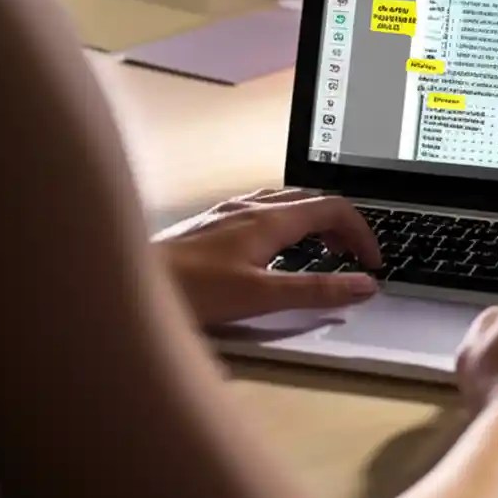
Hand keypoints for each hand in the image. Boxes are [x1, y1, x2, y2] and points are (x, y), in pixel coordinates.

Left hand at [152, 189, 382, 325]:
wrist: (124, 284)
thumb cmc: (188, 291)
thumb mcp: (261, 296)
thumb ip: (316, 291)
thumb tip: (363, 286)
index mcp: (268, 219)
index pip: (334, 207)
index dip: (362, 232)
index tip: (373, 263)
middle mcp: (250, 208)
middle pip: (313, 201)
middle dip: (343, 226)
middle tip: (355, 259)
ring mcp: (228, 213)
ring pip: (287, 203)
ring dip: (316, 222)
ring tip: (324, 251)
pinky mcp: (211, 225)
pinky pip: (263, 212)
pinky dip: (288, 225)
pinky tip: (275, 250)